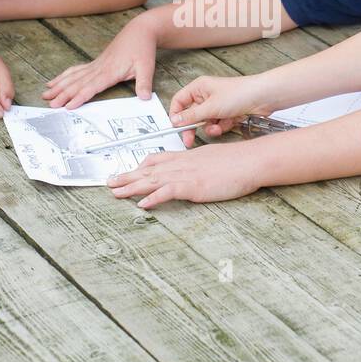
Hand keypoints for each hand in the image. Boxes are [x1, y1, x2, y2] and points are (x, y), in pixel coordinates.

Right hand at [42, 16, 156, 107]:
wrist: (139, 31)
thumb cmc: (143, 48)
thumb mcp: (147, 66)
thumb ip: (144, 83)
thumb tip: (145, 98)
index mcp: (110, 71)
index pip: (92, 87)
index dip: (80, 97)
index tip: (68, 106)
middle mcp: (99, 68)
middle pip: (77, 83)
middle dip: (63, 94)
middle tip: (50, 103)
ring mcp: (95, 65)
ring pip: (73, 76)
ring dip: (59, 86)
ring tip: (45, 94)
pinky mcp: (95, 63)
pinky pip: (75, 70)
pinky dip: (64, 76)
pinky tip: (54, 82)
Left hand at [107, 140, 260, 208]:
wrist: (250, 161)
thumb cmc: (237, 161)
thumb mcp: (212, 159)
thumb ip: (199, 165)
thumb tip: (193, 172)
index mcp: (186, 157)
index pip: (157, 159)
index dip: (139, 166)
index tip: (128, 171)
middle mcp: (182, 164)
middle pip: (148, 170)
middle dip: (127, 177)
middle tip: (109, 182)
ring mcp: (186, 175)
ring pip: (152, 180)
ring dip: (132, 187)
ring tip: (115, 192)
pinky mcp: (193, 186)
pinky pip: (168, 192)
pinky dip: (154, 198)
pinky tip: (142, 204)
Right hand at [169, 73, 274, 145]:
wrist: (263, 97)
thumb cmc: (240, 93)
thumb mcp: (211, 107)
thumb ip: (191, 116)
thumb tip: (176, 120)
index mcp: (199, 87)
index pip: (180, 101)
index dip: (176, 114)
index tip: (176, 126)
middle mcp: (207, 95)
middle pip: (192, 114)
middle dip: (193, 127)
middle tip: (189, 139)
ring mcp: (218, 105)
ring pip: (206, 122)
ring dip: (211, 128)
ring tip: (217, 128)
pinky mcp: (228, 113)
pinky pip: (218, 124)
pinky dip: (221, 127)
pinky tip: (228, 124)